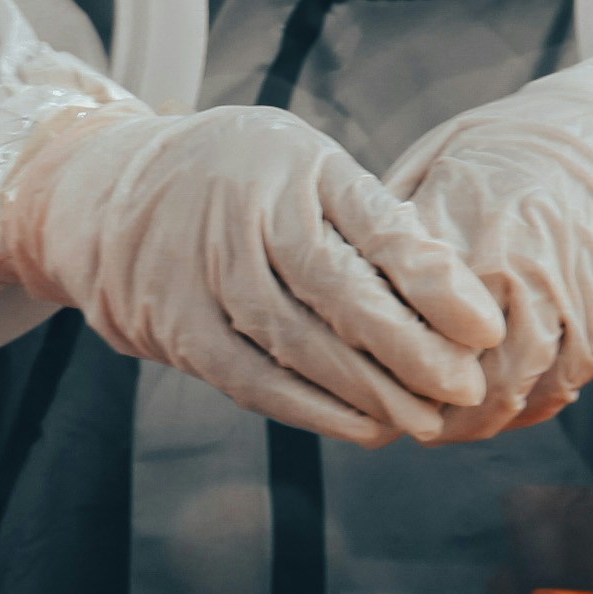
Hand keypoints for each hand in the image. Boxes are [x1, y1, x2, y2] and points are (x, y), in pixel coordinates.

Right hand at [0, 99, 501, 444]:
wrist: (107, 190)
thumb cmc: (242, 177)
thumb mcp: (307, 165)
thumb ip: (373, 219)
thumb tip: (458, 288)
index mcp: (292, 167)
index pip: (375, 232)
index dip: (435, 284)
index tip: (485, 328)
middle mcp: (244, 217)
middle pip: (338, 296)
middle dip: (411, 351)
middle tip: (466, 389)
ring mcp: (203, 274)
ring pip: (297, 345)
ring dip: (369, 392)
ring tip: (426, 419)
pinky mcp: (176, 328)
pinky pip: (253, 379)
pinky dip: (313, 410)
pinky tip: (363, 427)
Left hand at [386, 39, 592, 441]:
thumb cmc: (532, 141)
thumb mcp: (453, 148)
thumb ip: (403, 208)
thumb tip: (344, 264)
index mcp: (459, 214)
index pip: (401, 308)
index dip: (380, 352)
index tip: (367, 373)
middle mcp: (511, 257)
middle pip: (451, 361)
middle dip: (425, 401)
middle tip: (407, 420)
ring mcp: (565, 292)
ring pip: (507, 386)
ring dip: (477, 418)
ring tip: (454, 425)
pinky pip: (561, 383)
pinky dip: (533, 405)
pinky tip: (514, 404)